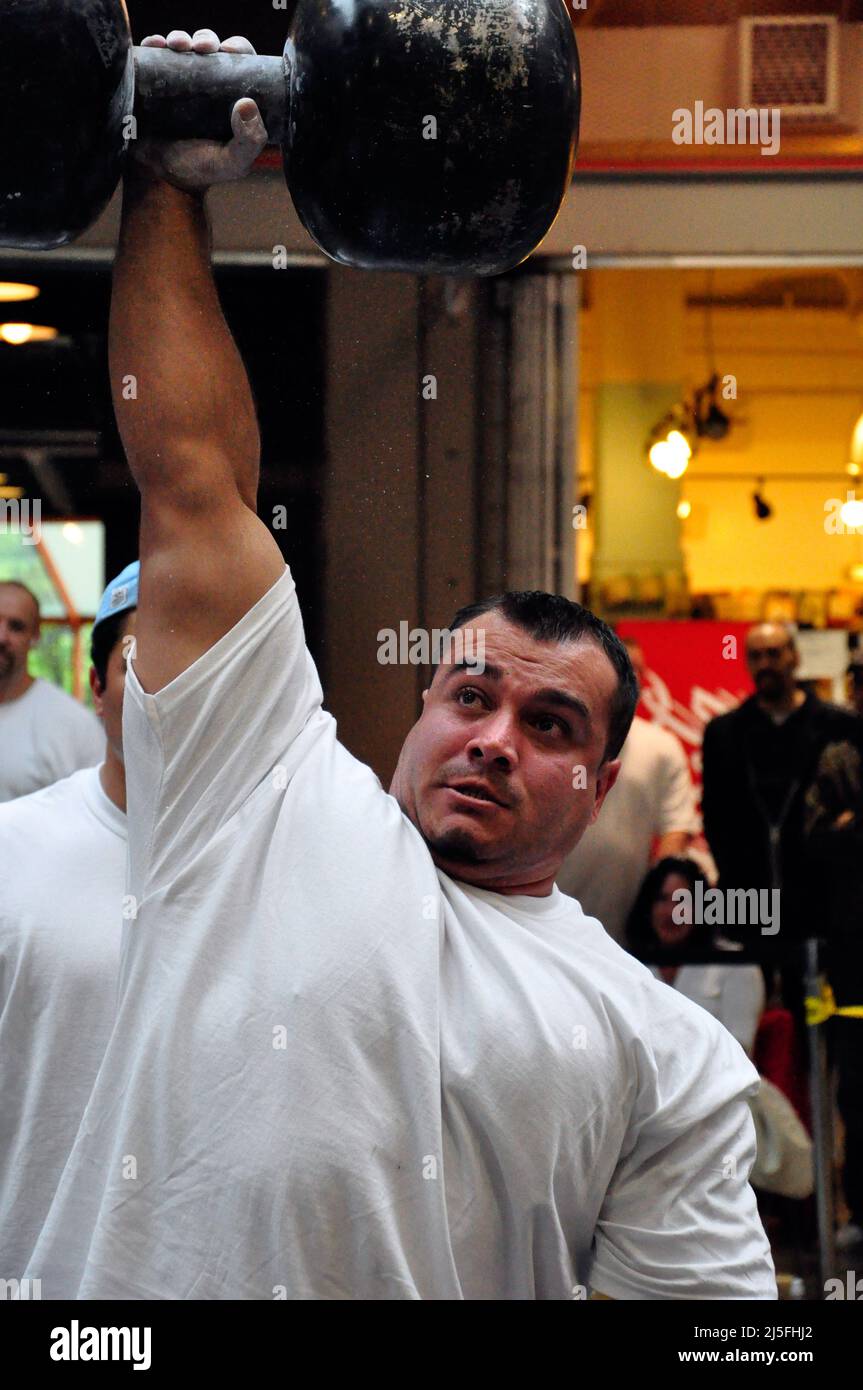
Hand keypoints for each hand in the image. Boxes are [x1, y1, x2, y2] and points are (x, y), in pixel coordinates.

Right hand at [131, 29, 268, 192]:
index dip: (237, 48)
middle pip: (210, 47)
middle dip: (206, 40)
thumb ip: (249, 141)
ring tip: (178, 45)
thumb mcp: (233, 162)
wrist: (163, 179)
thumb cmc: (202, 170)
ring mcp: (179, 80)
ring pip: (182, 45)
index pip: (240, 61)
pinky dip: (154, 44)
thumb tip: (247, 104)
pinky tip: (156, 45)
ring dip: (180, 38)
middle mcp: (207, 83)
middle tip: (202, 48)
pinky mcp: (154, 81)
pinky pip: (153, 54)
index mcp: (232, 95)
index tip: (229, 51)